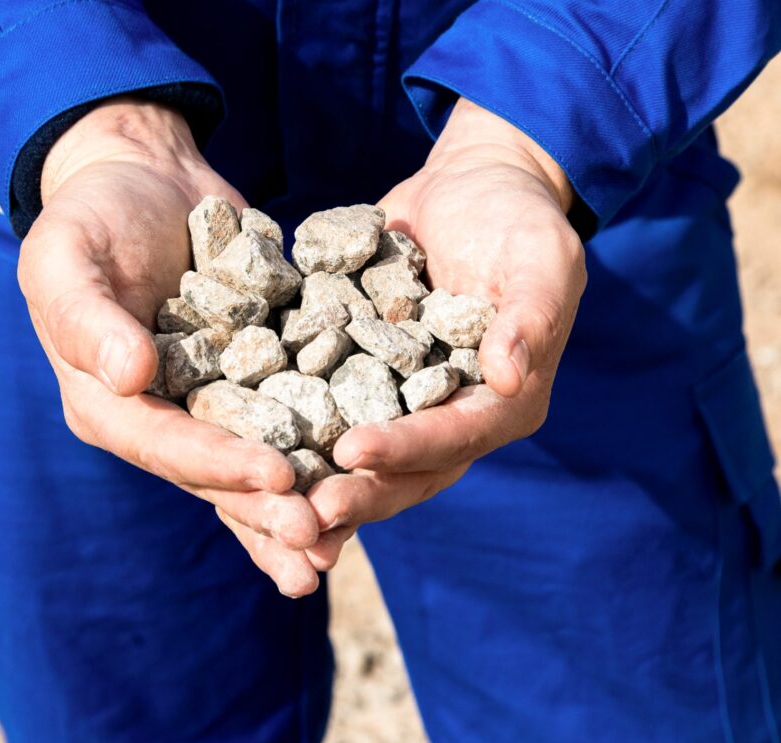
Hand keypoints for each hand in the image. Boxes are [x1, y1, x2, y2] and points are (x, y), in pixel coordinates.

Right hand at [18, 99, 320, 596]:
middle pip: (213, 473)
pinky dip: (320, 450)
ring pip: (254, 462)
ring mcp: (209, 403)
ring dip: (295, 503)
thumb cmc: (91, 216)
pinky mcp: (253, 378)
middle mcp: (159, 416)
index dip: (218, 465)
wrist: (144, 180)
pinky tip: (363, 480)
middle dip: (264, 508)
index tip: (277, 478)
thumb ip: (86, 317)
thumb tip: (128, 377)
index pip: (163, 444)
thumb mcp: (65, 256)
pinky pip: (288, 418)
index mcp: (107, 403)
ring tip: (338, 546)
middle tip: (319, 539)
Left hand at [304, 98, 587, 566]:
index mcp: (502, 403)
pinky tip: (247, 451)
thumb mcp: (539, 259)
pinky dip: (295, 438)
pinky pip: (329, 414)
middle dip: (356, 493)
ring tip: (270, 502)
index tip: (351, 451)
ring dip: (320, 485)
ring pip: (362, 459)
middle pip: (404, 471)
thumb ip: (529, 318)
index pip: (453, 439)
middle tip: (303, 511)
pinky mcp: (364, 380)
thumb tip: (508, 379)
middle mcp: (452, 417)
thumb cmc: (516, 218)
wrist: (469, 186)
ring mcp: (405, 403)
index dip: (404, 449)